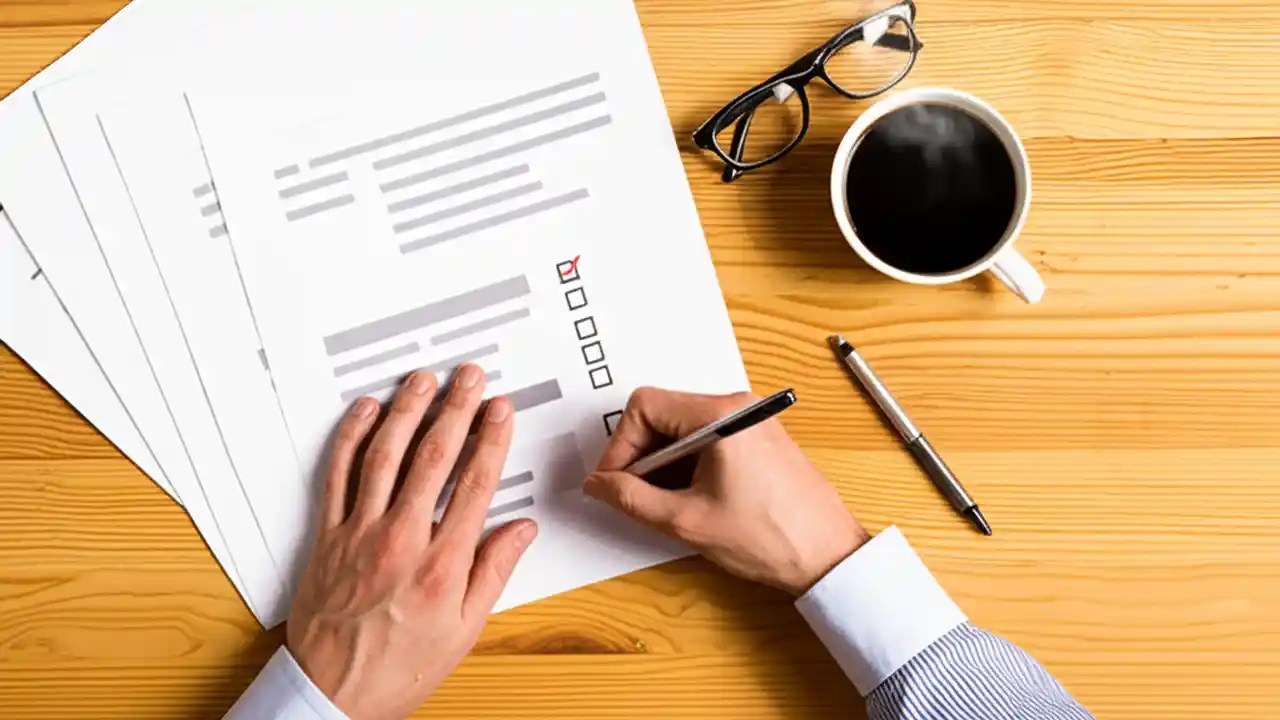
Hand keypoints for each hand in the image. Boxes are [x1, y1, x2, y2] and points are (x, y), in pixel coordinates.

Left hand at [287, 364, 537, 719]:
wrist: (331, 695)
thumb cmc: (396, 668)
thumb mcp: (463, 630)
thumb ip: (493, 572)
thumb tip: (520, 531)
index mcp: (441, 565)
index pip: (473, 484)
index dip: (490, 440)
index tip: (499, 412)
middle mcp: (399, 541)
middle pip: (433, 458)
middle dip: (455, 409)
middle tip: (469, 378)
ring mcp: (359, 533)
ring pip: (384, 456)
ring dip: (407, 411)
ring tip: (423, 381)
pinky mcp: (327, 536)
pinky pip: (337, 475)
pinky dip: (350, 438)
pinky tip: (365, 412)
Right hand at [584, 388, 868, 595]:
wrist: (828, 555)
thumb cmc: (772, 537)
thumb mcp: (687, 520)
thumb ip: (632, 498)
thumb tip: (599, 485)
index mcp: (721, 415)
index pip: (645, 406)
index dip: (620, 445)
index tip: (614, 480)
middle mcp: (738, 406)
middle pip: (663, 412)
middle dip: (640, 453)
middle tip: (631, 493)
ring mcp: (751, 420)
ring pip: (683, 427)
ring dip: (663, 461)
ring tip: (664, 502)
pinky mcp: (758, 437)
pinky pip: (707, 437)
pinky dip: (687, 462)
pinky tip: (688, 497)